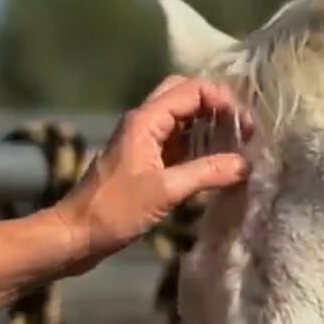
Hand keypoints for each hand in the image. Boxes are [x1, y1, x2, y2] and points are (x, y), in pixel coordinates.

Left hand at [55, 75, 252, 272]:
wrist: (77, 235)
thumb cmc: (115, 210)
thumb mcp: (165, 191)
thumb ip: (206, 173)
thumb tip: (245, 164)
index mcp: (146, 120)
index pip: (191, 89)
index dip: (222, 100)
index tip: (245, 126)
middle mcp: (144, 123)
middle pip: (185, 95)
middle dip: (216, 106)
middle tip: (242, 129)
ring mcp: (144, 142)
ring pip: (182, 119)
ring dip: (209, 126)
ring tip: (237, 145)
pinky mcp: (145, 163)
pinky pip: (178, 144)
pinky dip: (199, 147)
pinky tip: (217, 164)